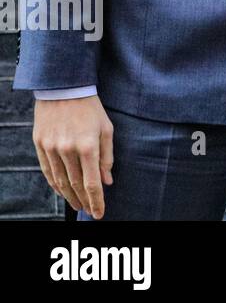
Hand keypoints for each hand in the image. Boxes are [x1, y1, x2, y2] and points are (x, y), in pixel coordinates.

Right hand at [33, 94, 113, 218]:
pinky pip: (48, 171)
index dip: (96, 200)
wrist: (64, 89)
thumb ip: (107, 157)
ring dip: (69, 196)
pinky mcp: (40, 145)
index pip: (92, 182)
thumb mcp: (106, 129)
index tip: (99, 214)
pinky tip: (62, 192)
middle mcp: (68, 150)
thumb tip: (108, 181)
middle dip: (84, 201)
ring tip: (78, 205)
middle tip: (89, 212)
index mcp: (88, 146)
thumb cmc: (91, 108)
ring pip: (60, 181)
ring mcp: (51, 148)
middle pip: (75, 185)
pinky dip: (55, 185)